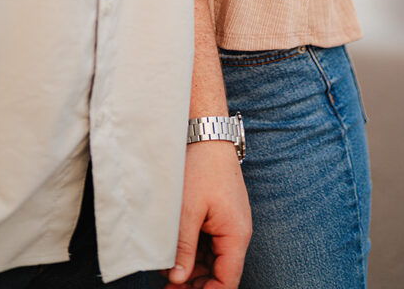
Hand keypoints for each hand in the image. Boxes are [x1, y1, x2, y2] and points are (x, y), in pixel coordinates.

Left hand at [166, 142, 250, 288]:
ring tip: (165, 271)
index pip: (228, 281)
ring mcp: (229, 223)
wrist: (207, 131)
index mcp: (236, 235)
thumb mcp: (187, 210)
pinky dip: (192, 251)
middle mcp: (237, 232)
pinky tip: (172, 253)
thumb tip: (178, 279)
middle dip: (196, 284)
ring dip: (192, 268)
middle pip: (220, 273)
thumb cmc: (201, 166)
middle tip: (168, 288)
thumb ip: (183, 247)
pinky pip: (209, 242)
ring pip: (213, 259)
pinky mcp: (220, 214)